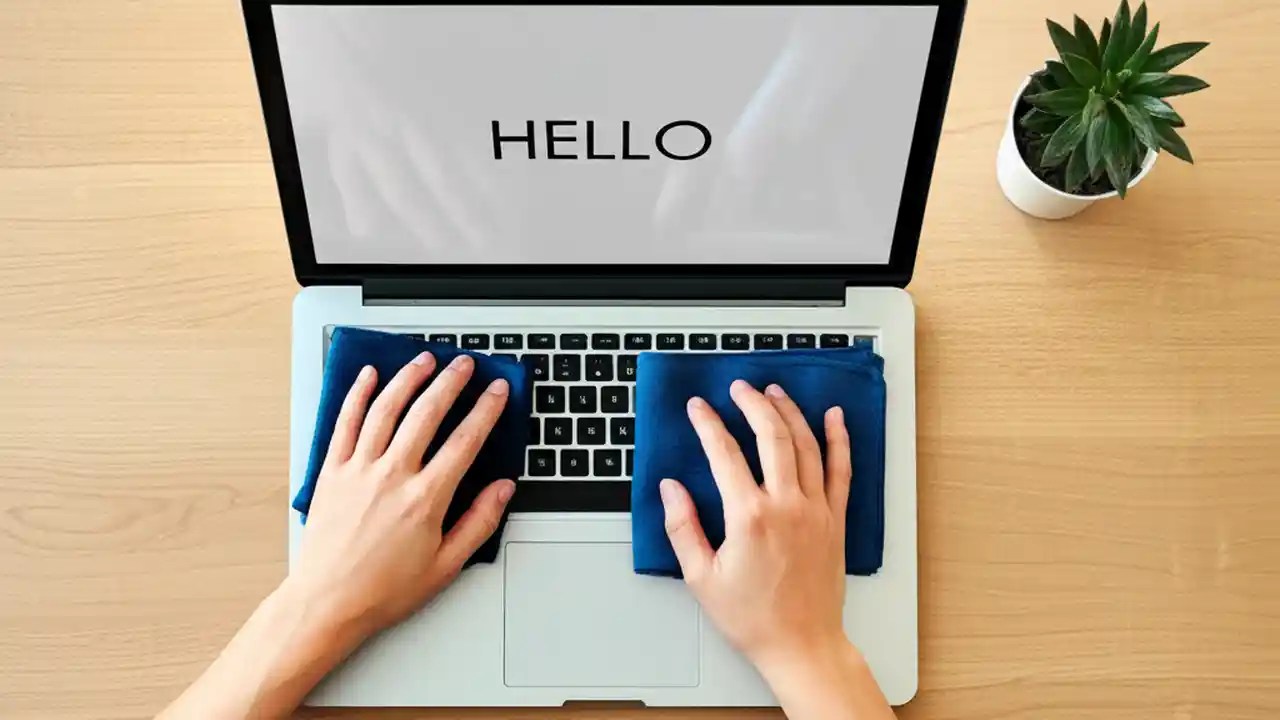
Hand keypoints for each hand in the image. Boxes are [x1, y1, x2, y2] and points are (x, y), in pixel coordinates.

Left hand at [158, 352, 517, 719]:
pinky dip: (357, 395)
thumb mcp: (446, 565)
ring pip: (386, 409)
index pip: (465, 441)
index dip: (485, 410)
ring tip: (424, 359)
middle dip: (450, 382)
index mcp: (425, 498)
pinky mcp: (332, 472)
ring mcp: (358, 470)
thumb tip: (502, 489)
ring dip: (408, 378)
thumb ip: (478, 522)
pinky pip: (345, 422)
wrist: (327, 602)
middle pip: (427, 413)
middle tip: (464, 364)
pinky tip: (369, 376)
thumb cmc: (383, 590)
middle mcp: (392, 476)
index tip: (496, 391)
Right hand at [660, 380, 851, 674]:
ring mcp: (815, 510)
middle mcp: (786, 506)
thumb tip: (670, 489)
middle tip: (737, 389)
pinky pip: (841, 470)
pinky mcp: (835, 520)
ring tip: (773, 392)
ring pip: (805, 445)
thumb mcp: (701, 577)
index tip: (698, 408)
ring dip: (789, 412)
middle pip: (770, 435)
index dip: (708, 424)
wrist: (801, 645)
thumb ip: (682, 528)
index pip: (724, 454)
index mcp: (749, 517)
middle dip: (751, 404)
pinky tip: (834, 418)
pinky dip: (839, 440)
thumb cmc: (752, 618)